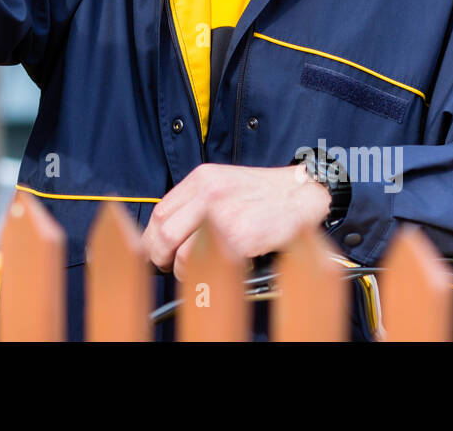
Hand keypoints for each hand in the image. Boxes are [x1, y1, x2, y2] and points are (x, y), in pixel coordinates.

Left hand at [140, 162, 331, 281]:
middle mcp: (209, 194)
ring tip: (196, 270)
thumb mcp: (223, 182)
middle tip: (168, 266)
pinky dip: (209, 274)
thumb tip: (166, 231)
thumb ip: (194, 201)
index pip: (160, 213)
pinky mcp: (240, 238)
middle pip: (164, 234)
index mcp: (202, 179)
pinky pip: (209, 264)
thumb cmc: (263, 192)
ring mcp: (223, 216)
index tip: (156, 250)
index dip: (153, 238)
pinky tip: (218, 268)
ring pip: (182, 255)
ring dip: (184, 270)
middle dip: (161, 257)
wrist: (300, 194)